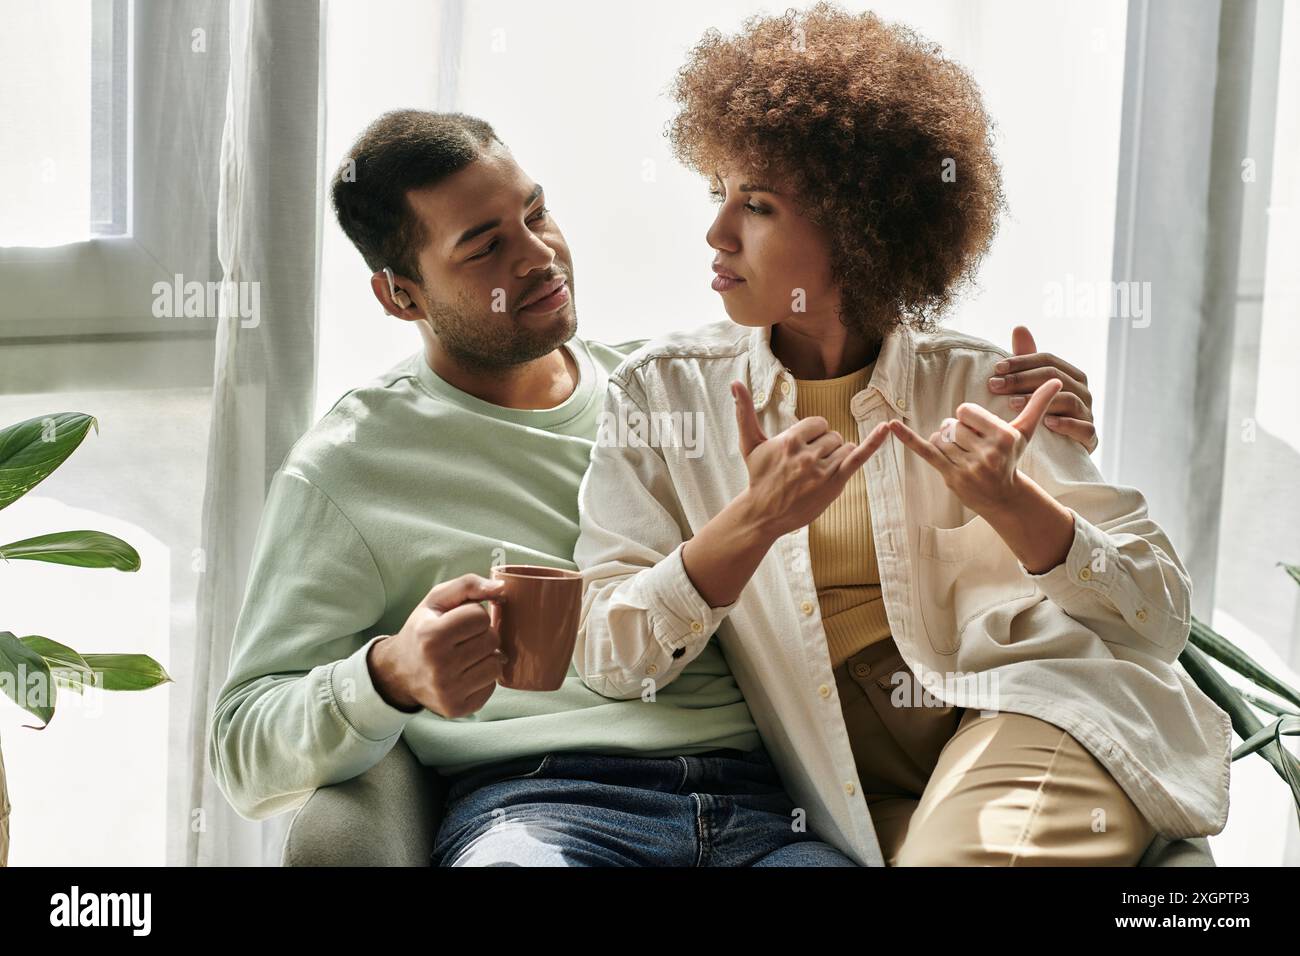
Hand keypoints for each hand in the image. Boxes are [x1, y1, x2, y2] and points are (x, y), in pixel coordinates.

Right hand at [368, 574, 506, 717]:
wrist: (399, 672)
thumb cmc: (423, 629)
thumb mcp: (436, 600)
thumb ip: (469, 585)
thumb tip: (502, 589)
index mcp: (430, 636)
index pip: (480, 616)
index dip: (473, 614)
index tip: (457, 621)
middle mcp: (438, 666)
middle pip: (491, 640)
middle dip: (482, 634)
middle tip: (462, 639)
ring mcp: (448, 692)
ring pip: (496, 663)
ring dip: (486, 656)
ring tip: (465, 655)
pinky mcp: (458, 709)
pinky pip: (492, 686)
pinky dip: (484, 677)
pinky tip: (466, 673)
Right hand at [731, 379, 887, 537]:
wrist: (764, 513)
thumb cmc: (758, 477)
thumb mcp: (750, 444)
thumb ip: (744, 412)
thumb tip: (734, 383)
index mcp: (789, 440)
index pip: (818, 423)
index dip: (814, 435)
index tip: (802, 450)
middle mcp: (806, 453)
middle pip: (832, 436)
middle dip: (824, 447)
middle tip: (807, 468)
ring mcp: (822, 469)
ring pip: (844, 447)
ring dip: (836, 457)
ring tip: (817, 474)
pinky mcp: (835, 483)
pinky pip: (858, 456)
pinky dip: (874, 442)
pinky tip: (887, 428)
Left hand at [888, 378, 1061, 517]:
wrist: (1003, 497)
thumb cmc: (1011, 458)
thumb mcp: (1026, 431)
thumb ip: (1038, 404)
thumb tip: (1057, 380)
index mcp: (1003, 437)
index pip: (966, 410)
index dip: (968, 417)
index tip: (979, 430)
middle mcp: (986, 453)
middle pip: (952, 424)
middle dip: (957, 431)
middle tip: (970, 445)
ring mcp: (967, 467)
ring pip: (940, 437)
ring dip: (945, 441)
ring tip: (961, 452)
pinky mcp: (950, 476)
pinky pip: (925, 452)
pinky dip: (907, 438)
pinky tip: (890, 426)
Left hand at [987, 325, 1096, 452]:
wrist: (1065, 449)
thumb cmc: (1047, 411)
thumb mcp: (1035, 385)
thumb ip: (1028, 359)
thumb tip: (1019, 327)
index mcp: (1072, 374)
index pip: (1047, 360)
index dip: (1021, 362)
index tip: (996, 369)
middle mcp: (1083, 390)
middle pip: (1053, 377)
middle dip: (1021, 380)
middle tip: (995, 385)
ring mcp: (1088, 412)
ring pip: (1066, 400)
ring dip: (1037, 401)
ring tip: (1011, 403)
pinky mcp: (1090, 435)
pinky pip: (1082, 427)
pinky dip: (1064, 424)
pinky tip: (1045, 424)